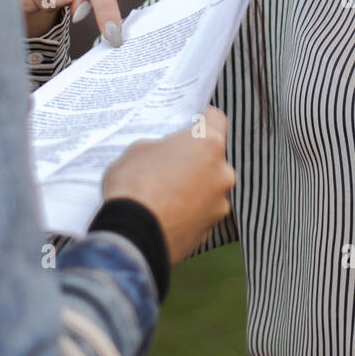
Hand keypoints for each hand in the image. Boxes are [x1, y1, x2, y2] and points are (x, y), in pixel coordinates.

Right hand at [102, 107, 234, 264]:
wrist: (132, 236)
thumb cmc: (134, 185)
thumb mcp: (138, 149)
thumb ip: (161, 146)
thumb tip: (164, 155)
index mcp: (208, 143)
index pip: (215, 119)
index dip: (201, 119)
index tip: (189, 124)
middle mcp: (223, 172)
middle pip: (213, 157)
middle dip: (194, 159)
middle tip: (168, 165)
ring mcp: (220, 203)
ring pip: (208, 187)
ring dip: (193, 188)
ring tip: (164, 195)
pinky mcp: (210, 229)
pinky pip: (201, 212)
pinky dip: (188, 212)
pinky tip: (165, 215)